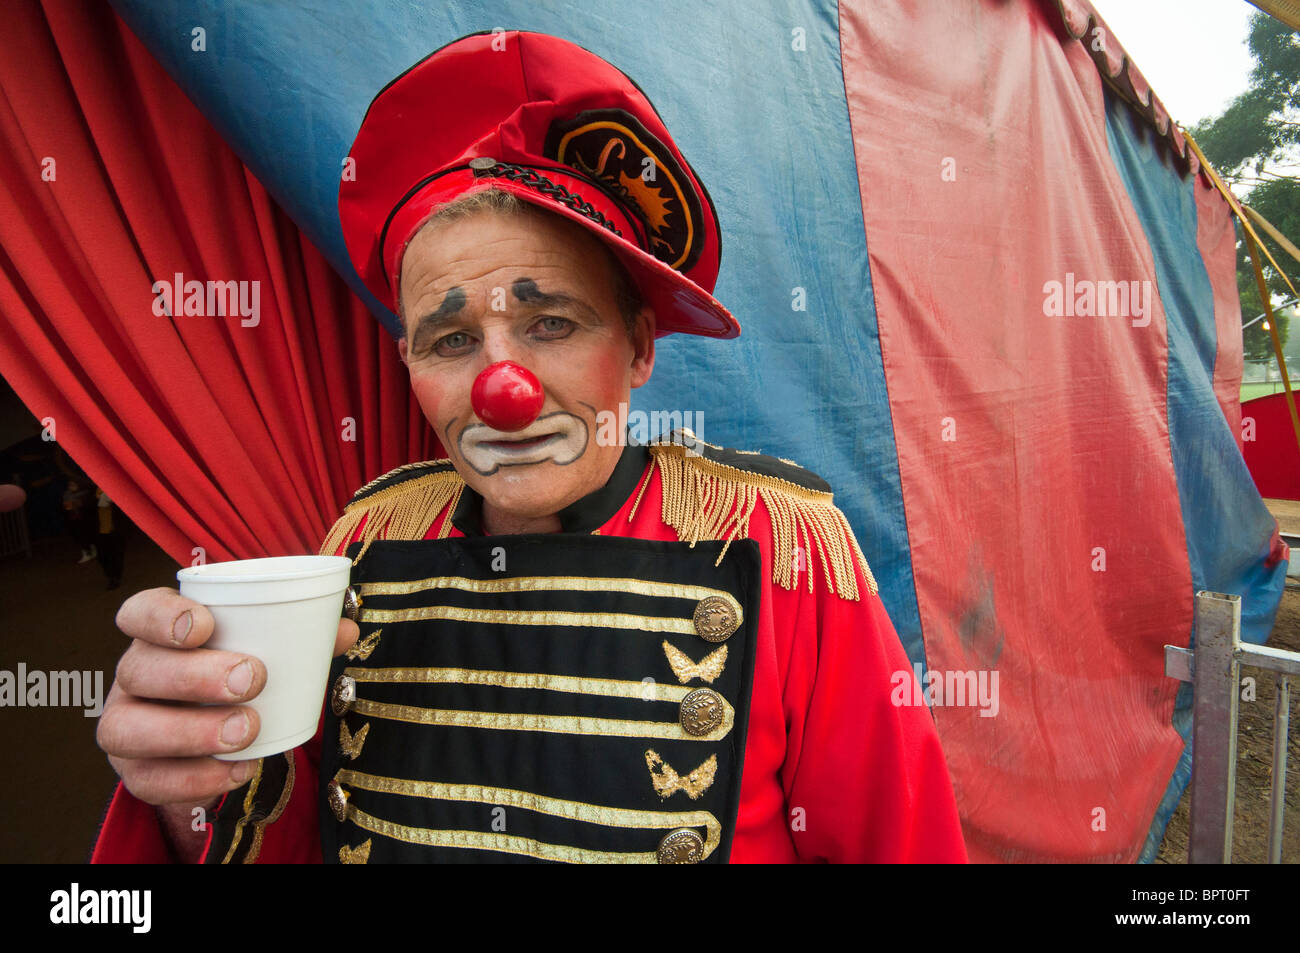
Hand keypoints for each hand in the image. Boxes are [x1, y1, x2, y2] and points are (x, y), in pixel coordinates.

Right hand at [97, 586, 358, 855]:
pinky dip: (196, 778)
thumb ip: (303, 635)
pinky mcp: (136, 772)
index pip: (138, 613)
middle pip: (138, 669)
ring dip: (191, 731)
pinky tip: (238, 770)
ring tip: (247, 730)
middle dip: (194, 675)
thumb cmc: (238, 674)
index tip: (206, 624)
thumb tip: (345, 629)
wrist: (214, 737)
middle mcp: (133, 675)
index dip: (162, 616)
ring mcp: (125, 725)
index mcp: (159, 633)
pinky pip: (149, 781)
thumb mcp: (266, 649)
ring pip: (128, 728)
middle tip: (252, 679)